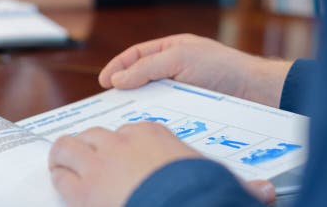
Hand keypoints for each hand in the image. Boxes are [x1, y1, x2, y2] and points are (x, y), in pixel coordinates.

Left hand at [49, 124, 276, 206]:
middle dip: (91, 146)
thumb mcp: (219, 182)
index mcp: (153, 135)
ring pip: (69, 146)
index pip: (131, 131)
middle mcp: (122, 142)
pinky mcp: (83, 187)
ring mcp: (99, 162)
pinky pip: (61, 174)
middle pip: (96, 134)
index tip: (123, 156)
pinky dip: (58, 176)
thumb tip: (268, 193)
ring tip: (63, 162)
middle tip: (90, 158)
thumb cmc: (199, 195)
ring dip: (65, 155)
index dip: (123, 145)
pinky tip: (60, 181)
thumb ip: (240, 185)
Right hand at [99, 34, 292, 107]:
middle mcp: (175, 68)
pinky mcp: (192, 108)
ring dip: (141, 106)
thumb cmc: (222, 66)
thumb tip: (117, 79)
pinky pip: (168, 112)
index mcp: (170, 49)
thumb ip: (147, 67)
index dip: (117, 67)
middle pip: (141, 78)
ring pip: (154, 97)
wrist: (257, 91)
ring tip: (126, 116)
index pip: (135, 55)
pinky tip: (150, 124)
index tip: (103, 82)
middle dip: (125, 88)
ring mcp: (183, 89)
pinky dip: (157, 117)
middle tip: (109, 103)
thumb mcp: (179, 58)